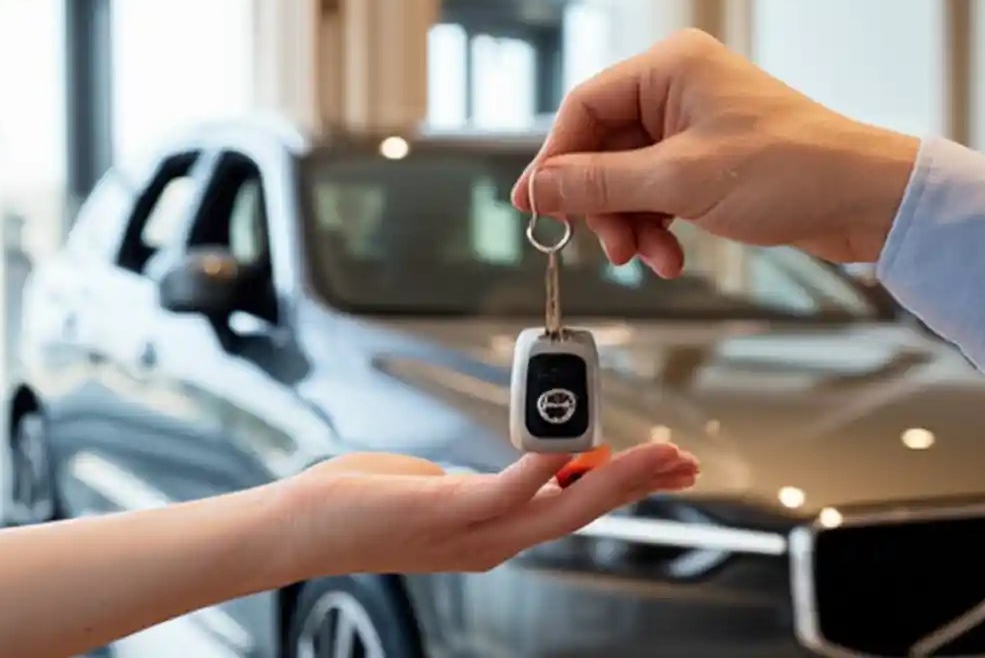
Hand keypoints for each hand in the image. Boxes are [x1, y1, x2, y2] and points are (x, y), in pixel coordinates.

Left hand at [276, 443, 698, 577]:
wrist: (299, 530)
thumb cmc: (358, 503)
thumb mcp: (436, 488)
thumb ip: (483, 480)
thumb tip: (520, 460)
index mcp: (492, 533)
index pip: (572, 509)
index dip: (621, 489)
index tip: (660, 467)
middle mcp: (493, 542)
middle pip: (585, 514)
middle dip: (640, 487)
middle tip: (686, 463)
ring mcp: (474, 534)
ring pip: (565, 507)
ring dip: (618, 480)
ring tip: (659, 455)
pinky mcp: (450, 513)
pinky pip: (513, 487)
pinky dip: (552, 464)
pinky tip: (581, 441)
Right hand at [511, 28, 921, 271]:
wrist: (864, 201)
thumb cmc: (791, 171)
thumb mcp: (678, 181)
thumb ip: (598, 184)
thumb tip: (539, 189)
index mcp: (669, 68)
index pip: (585, 109)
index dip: (556, 162)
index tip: (536, 208)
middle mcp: (678, 88)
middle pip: (603, 149)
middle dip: (604, 205)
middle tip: (610, 247)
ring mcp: (695, 125)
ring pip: (630, 178)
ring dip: (632, 223)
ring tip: (650, 258)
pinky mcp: (711, 159)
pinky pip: (660, 191)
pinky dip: (658, 226)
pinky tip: (672, 257)